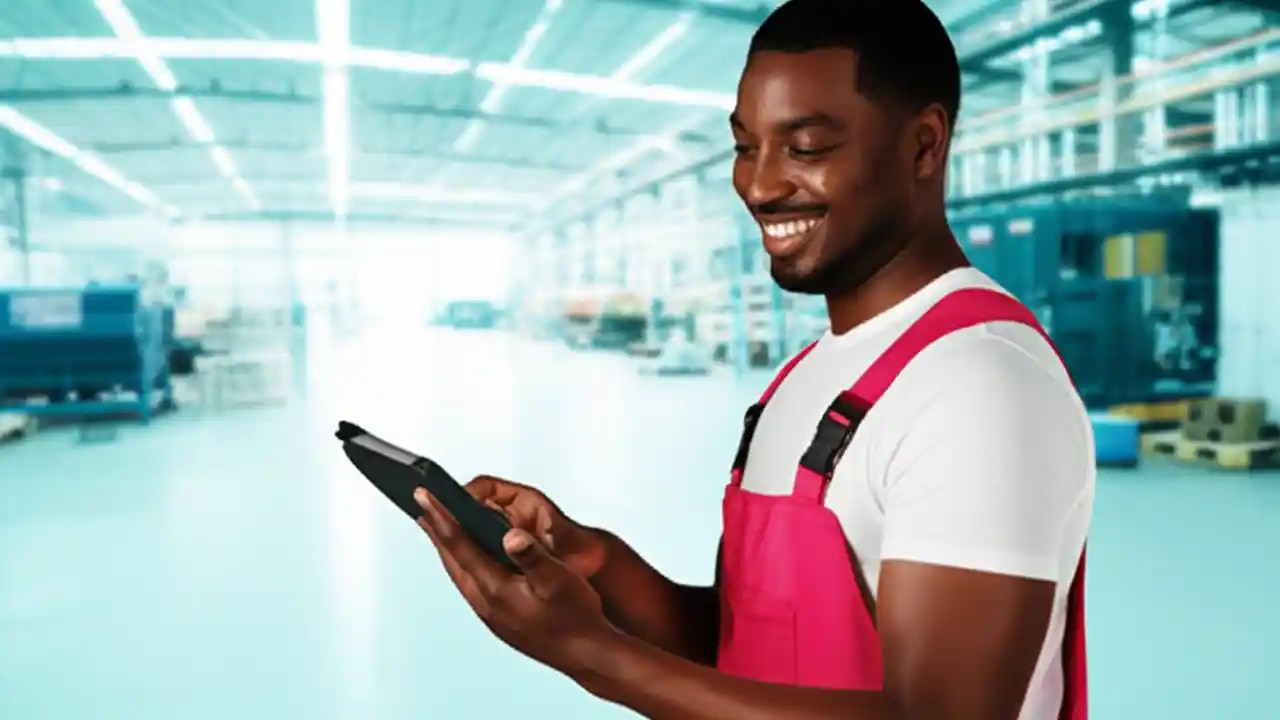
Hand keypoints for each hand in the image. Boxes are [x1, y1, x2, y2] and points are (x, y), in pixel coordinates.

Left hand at [415, 488, 618, 676]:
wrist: (588, 656)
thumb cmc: (577, 616)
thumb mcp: (559, 579)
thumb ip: (533, 555)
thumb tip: (511, 535)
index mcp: (495, 589)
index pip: (460, 545)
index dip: (440, 516)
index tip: (422, 494)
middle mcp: (486, 603)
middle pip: (451, 559)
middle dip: (436, 530)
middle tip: (422, 505)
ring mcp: (490, 614)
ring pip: (459, 573)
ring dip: (448, 548)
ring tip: (439, 529)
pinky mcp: (499, 620)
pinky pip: (471, 584)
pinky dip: (464, 564)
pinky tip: (471, 560)